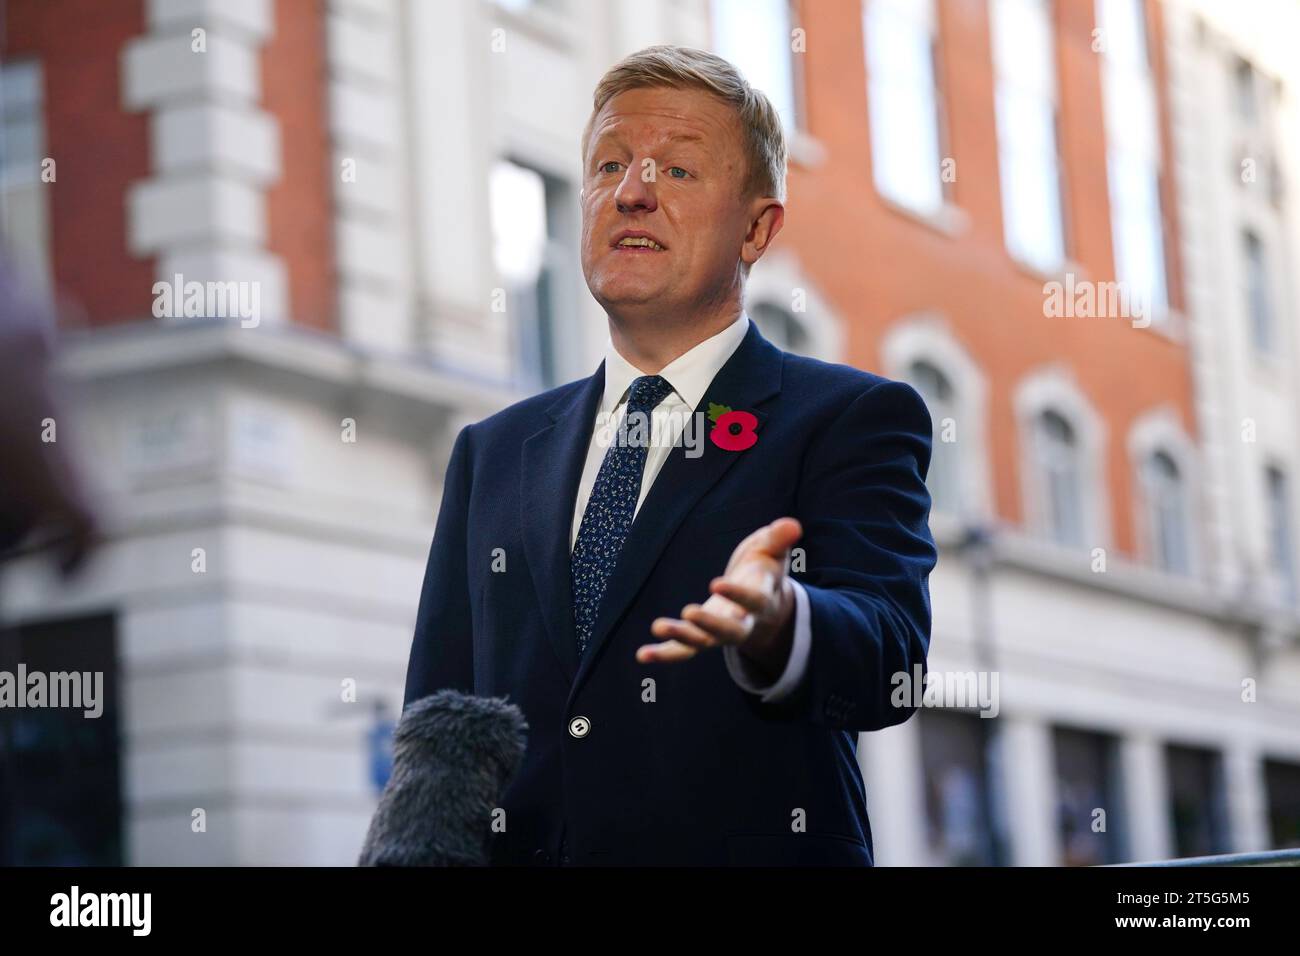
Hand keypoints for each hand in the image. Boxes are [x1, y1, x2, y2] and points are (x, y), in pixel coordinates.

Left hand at [638, 517, 801, 674]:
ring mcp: (720, 634)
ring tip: (658, 626)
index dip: (737, 595)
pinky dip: (664, 654)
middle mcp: (742, 623)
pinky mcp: (702, 638)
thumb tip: (793, 524)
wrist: (763, 604)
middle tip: (689, 613)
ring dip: (681, 637)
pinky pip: (683, 651)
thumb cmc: (765, 570)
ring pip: (702, 643)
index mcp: (762, 600)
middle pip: (729, 631)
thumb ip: (779, 539)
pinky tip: (643, 655)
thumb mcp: (773, 551)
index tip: (716, 584)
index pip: (753, 601)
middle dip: (710, 625)